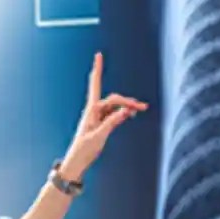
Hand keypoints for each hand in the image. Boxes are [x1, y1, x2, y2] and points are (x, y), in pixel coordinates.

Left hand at [59, 52, 146, 178]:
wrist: (76, 163)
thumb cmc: (84, 151)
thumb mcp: (99, 136)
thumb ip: (112, 122)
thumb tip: (125, 111)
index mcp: (90, 111)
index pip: (95, 85)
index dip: (98, 69)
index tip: (98, 55)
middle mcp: (94, 111)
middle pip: (113, 99)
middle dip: (127, 100)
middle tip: (143, 107)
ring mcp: (98, 117)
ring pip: (115, 106)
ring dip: (127, 107)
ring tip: (141, 110)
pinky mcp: (101, 124)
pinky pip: (115, 114)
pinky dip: (123, 113)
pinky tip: (131, 114)